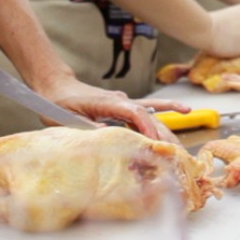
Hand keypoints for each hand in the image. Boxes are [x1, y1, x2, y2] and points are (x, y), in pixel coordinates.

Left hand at [35, 75, 188, 142]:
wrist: (56, 86)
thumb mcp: (67, 119)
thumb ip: (88, 127)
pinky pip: (147, 110)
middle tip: (176, 153)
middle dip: (163, 134)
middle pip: (148, 115)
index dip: (146, 127)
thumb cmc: (58, 103)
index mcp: (107, 102)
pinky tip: (183, 111)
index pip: (133, 112)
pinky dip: (165, 112)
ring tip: (180, 147)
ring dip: (166, 129)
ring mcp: (123, 102)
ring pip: (151, 114)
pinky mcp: (122, 107)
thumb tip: (107, 135)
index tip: (154, 142)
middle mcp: (120, 100)